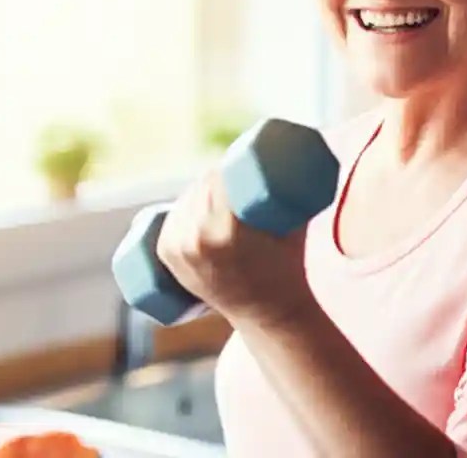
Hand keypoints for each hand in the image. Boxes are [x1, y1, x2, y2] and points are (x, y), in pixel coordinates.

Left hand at [155, 169, 315, 329]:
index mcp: (227, 230)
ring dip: (198, 191)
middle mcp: (197, 239)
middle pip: (201, 187)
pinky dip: (180, 210)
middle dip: (216, 175)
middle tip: (231, 171)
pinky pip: (170, 221)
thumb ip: (290, 189)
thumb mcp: (294, 225)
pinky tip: (188, 204)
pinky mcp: (170, 258)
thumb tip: (296, 153)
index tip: (238, 159)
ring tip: (216, 188)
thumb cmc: (288, 265)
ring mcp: (180, 250)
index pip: (219, 178)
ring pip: (185, 202)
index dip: (227, 164)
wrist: (268, 314)